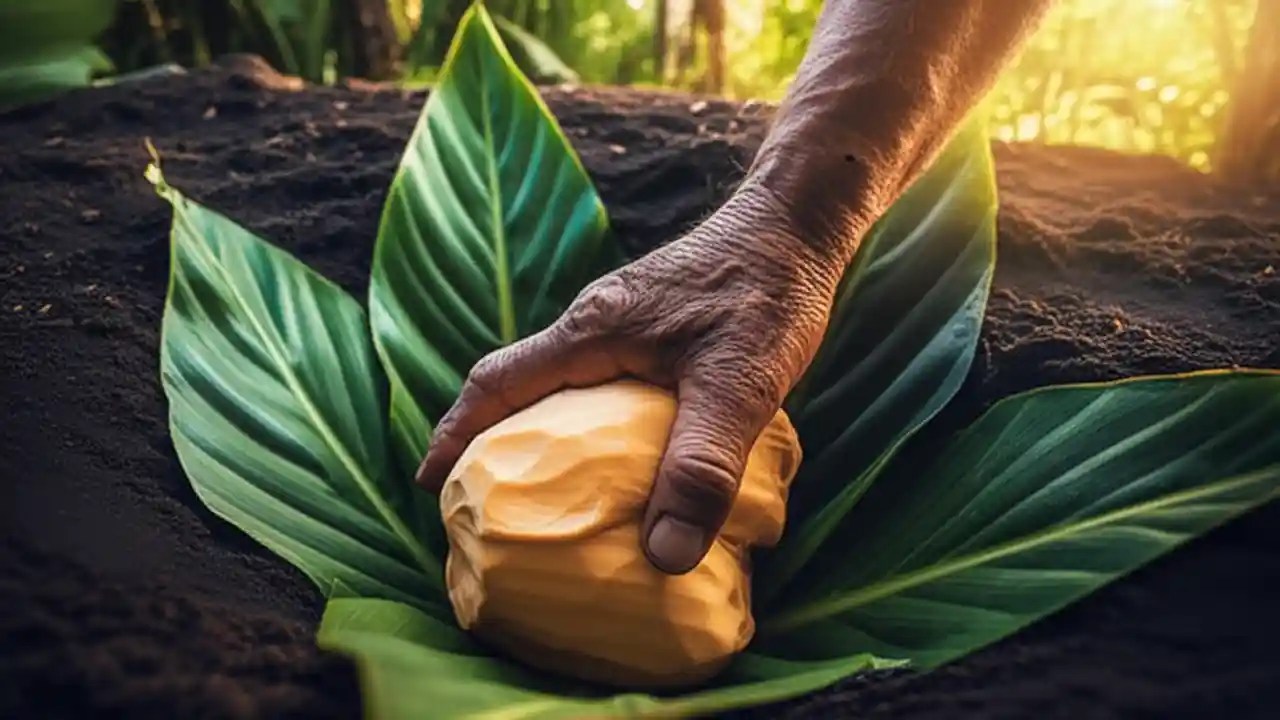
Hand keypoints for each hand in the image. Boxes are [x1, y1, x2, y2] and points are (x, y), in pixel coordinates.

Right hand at [415, 187, 843, 573]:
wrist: (799, 224)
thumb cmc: (769, 293)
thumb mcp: (739, 384)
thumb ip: (702, 466)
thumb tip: (664, 556)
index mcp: (592, 331)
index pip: (497, 381)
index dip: (455, 433)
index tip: (430, 484)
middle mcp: (596, 324)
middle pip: (518, 386)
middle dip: (491, 442)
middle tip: (485, 505)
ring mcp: (626, 323)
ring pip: (561, 385)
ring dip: (544, 434)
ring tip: (550, 495)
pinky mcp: (658, 328)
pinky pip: (602, 382)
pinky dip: (592, 424)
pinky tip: (624, 461)